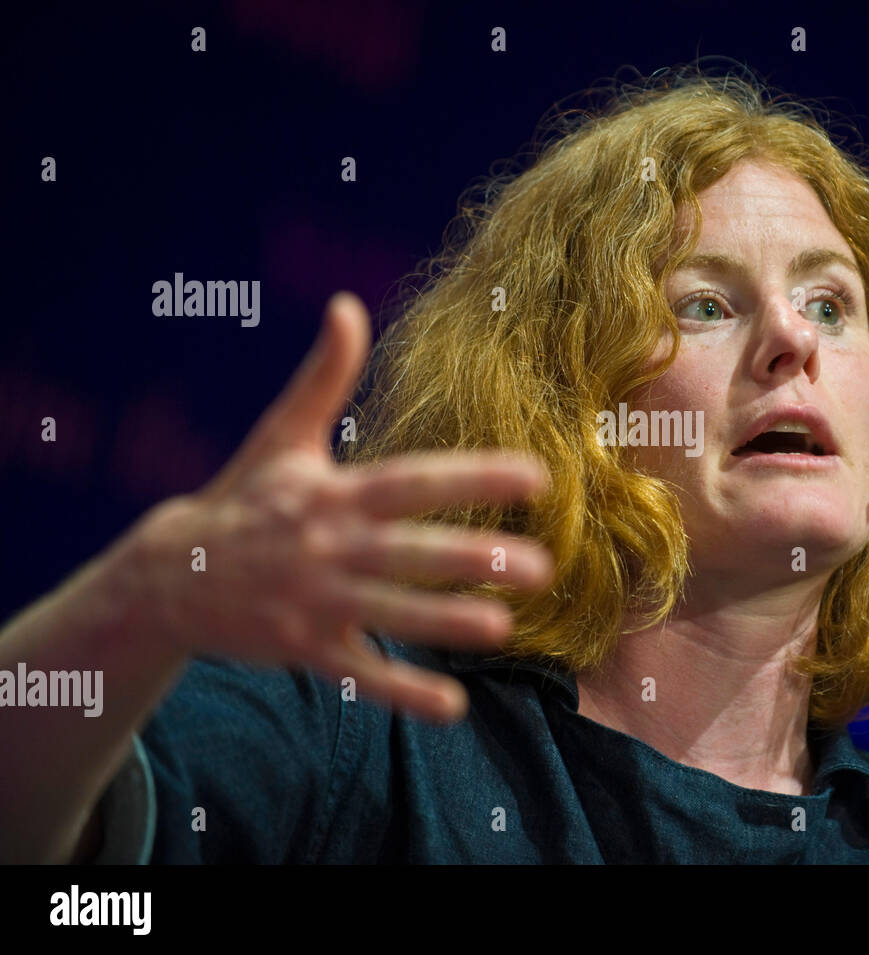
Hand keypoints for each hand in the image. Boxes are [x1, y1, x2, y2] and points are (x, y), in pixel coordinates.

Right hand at [132, 292, 552, 722]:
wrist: (169, 576)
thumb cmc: (246, 498)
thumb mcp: (281, 436)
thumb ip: (323, 377)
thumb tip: (346, 305)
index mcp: (332, 494)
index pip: (412, 481)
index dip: (473, 478)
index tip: (536, 477)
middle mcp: (326, 547)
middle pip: (408, 552)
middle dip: (472, 559)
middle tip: (540, 567)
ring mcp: (314, 602)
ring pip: (389, 614)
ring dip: (445, 623)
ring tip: (503, 629)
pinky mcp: (304, 649)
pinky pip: (359, 674)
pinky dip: (403, 693)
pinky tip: (453, 708)